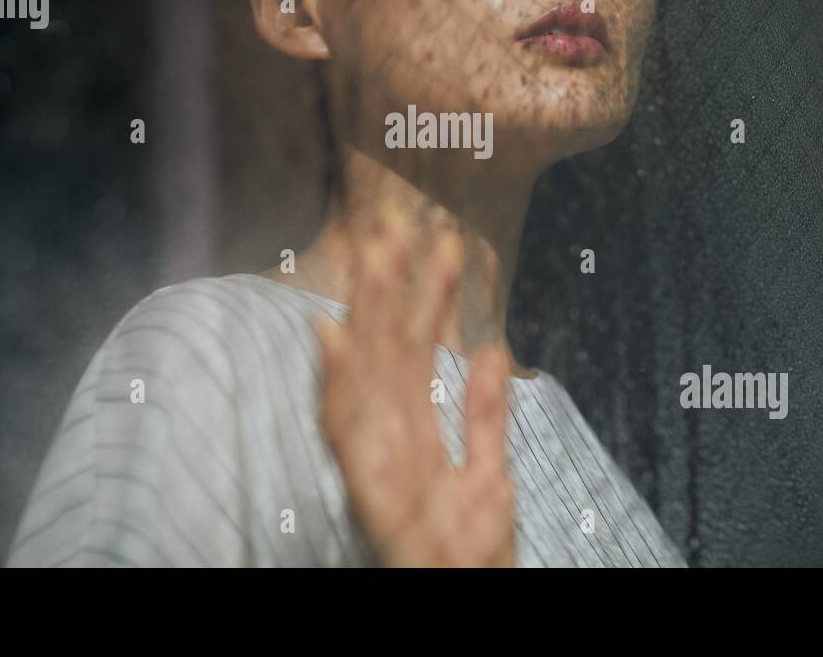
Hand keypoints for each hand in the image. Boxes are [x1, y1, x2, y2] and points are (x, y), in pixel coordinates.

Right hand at [313, 211, 515, 566]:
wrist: (464, 602)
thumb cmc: (470, 558)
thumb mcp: (487, 481)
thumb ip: (485, 418)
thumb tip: (491, 350)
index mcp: (414, 436)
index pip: (415, 354)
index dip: (424, 297)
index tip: (440, 242)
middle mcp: (390, 443)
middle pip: (386, 352)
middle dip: (389, 287)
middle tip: (396, 221)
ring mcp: (377, 466)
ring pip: (366, 375)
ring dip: (367, 314)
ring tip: (372, 254)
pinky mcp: (373, 497)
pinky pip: (350, 439)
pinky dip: (337, 386)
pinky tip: (331, 336)